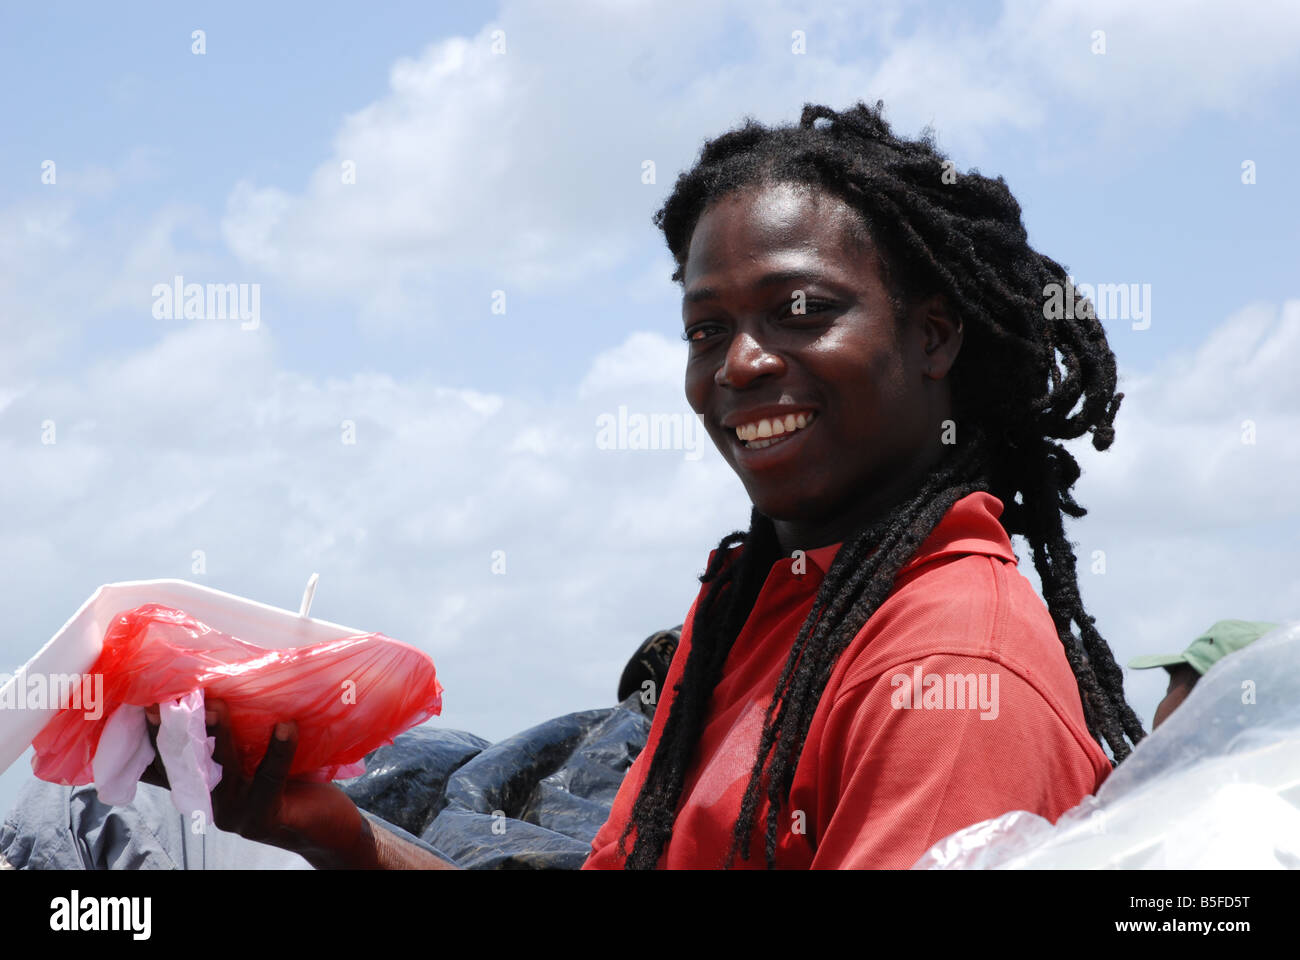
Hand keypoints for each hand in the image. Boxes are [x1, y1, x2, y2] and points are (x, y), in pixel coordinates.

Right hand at [141, 698, 374, 868]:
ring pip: (224, 769)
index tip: (137, 704)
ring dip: (219, 735)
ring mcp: (236, 813)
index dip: (149, 737)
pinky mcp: (266, 817)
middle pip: (185, 765)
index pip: (165, 764)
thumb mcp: (254, 759)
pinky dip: (279, 750)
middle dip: (172, 732)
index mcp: (203, 787)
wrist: (326, 828)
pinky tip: (287, 726)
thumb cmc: (290, 784)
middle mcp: (211, 802)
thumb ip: (236, 735)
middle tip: (162, 701)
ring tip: (217, 705)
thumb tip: (220, 685)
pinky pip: (270, 779)